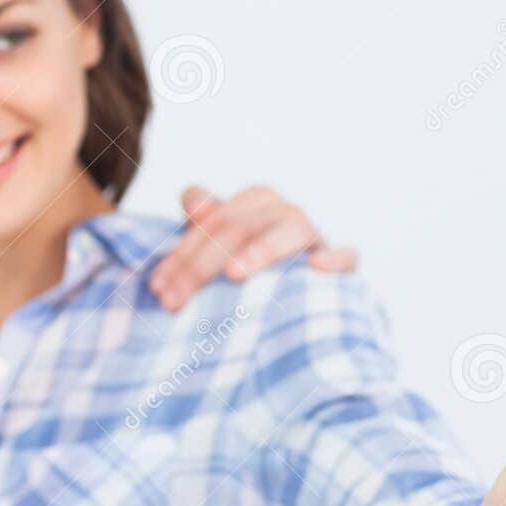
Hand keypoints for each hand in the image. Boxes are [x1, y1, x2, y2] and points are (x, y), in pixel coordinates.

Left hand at [148, 184, 357, 309]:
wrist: (305, 295)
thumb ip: (200, 227)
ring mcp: (312, 235)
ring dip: (260, 252)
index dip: (182, 251)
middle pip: (237, 228)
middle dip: (200, 266)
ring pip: (288, 230)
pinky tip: (316, 267)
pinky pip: (346, 256)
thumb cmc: (253, 267)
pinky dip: (334, 259)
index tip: (158, 287)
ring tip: (234, 274)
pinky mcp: (342, 262)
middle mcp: (281, 211)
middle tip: (173, 303)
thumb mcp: (221, 247)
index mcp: (253, 202)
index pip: (213, 218)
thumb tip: (193, 203)